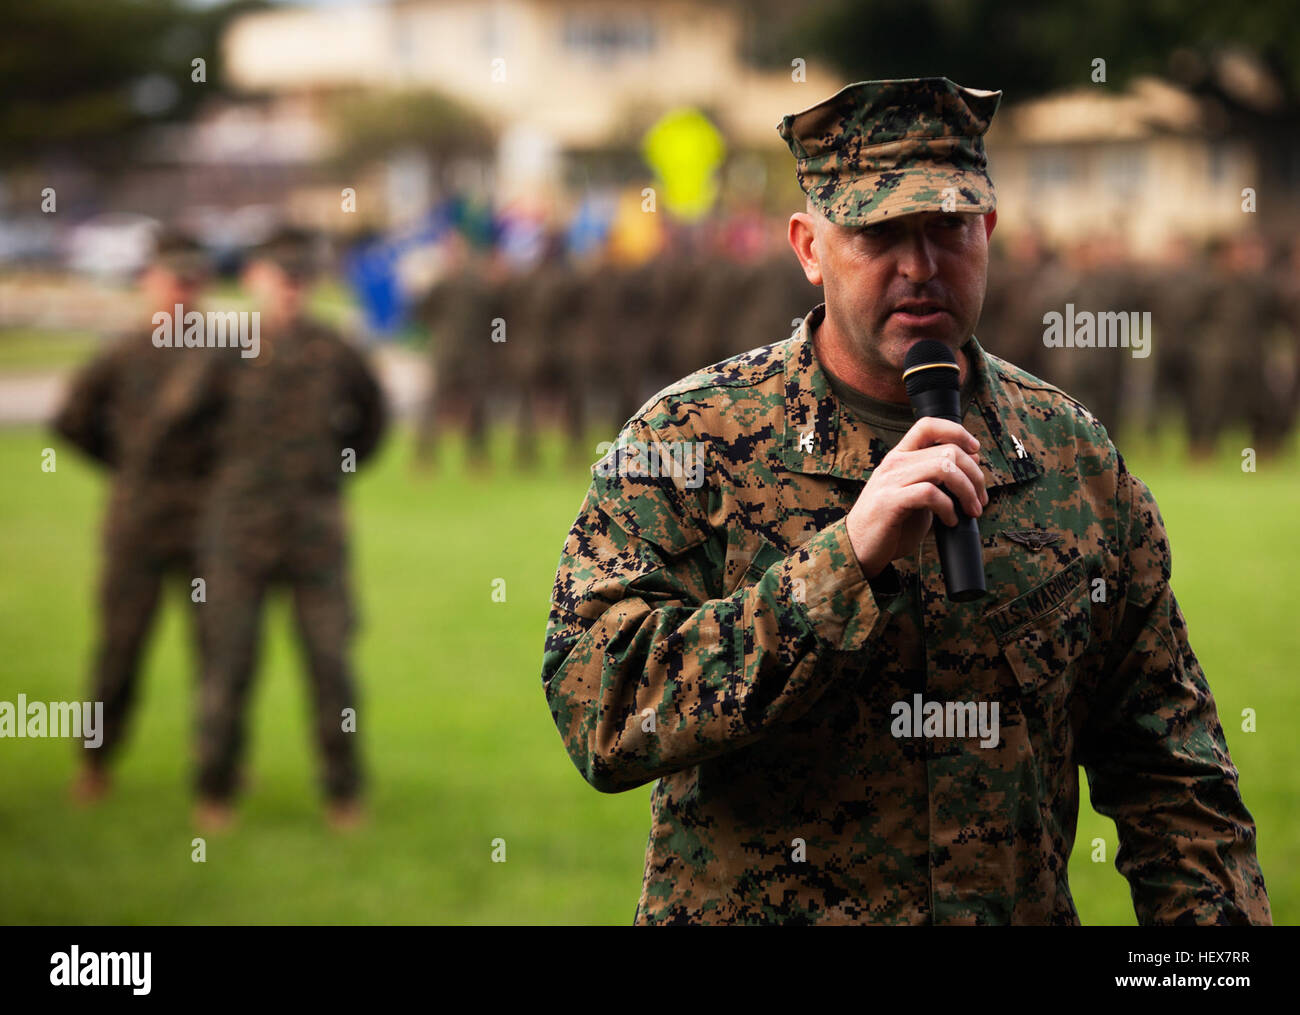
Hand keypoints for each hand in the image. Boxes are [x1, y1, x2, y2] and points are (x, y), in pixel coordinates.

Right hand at [844, 417, 987, 577]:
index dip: (956, 432)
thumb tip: (972, 458)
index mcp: (900, 457)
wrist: (859, 549)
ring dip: (966, 490)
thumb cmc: (890, 524)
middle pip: (947, 451)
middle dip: (974, 475)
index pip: (928, 426)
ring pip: (943, 468)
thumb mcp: (919, 496)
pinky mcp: (890, 502)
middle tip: (979, 500)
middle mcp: (894, 463)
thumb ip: (939, 478)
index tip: (975, 450)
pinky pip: (930, 493)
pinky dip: (948, 508)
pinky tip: (950, 521)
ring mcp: (891, 481)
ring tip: (970, 510)